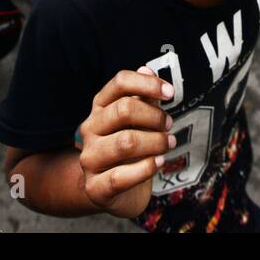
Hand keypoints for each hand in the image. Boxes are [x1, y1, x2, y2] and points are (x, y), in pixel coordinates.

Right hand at [77, 67, 175, 217]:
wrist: (112, 191)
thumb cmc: (129, 151)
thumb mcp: (138, 122)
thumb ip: (143, 98)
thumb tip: (147, 69)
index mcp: (99, 107)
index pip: (120, 82)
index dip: (147, 83)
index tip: (170, 93)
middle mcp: (90, 129)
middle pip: (123, 110)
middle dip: (154, 116)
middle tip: (170, 125)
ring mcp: (89, 158)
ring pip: (125, 142)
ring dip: (155, 142)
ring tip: (168, 144)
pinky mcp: (95, 187)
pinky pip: (121, 176)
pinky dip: (146, 168)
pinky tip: (158, 162)